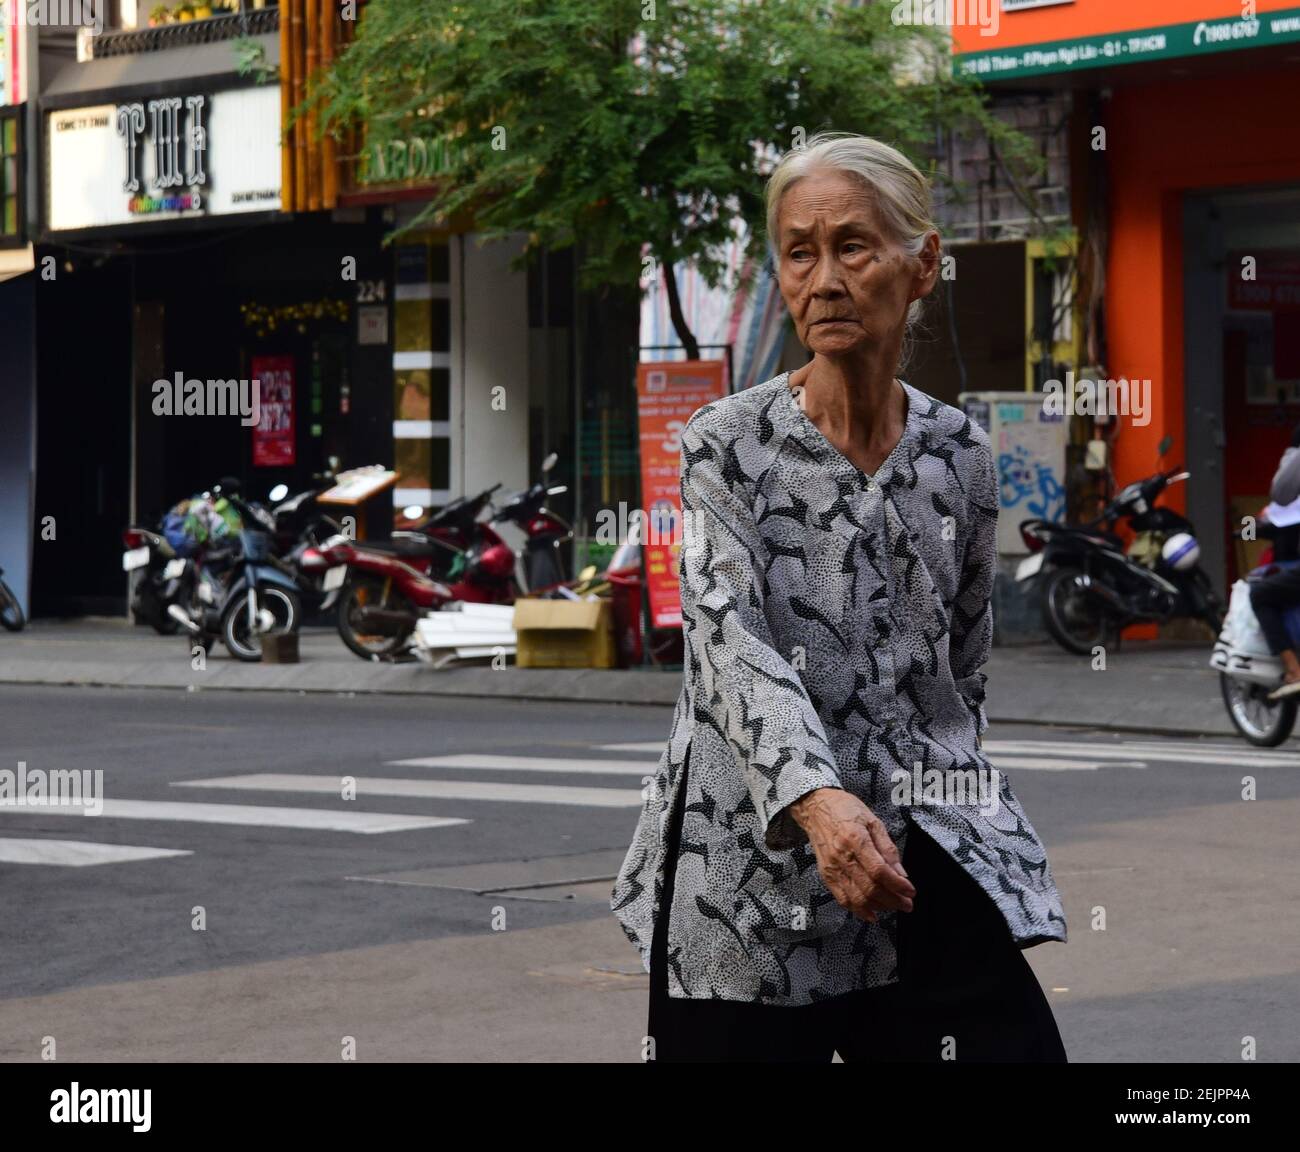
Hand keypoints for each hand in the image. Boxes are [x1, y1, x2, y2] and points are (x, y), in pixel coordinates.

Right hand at [789, 788, 915, 923]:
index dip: (897, 885)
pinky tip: (872, 914)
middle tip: (907, 904)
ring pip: (856, 897)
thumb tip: (901, 874)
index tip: (910, 891)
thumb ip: (888, 848)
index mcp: (855, 839)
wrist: (816, 807)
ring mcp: (832, 867)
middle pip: (869, 888)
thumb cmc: (846, 810)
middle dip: (892, 900)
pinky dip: (858, 910)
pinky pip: (842, 898)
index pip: (879, 871)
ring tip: (893, 907)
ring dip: (878, 907)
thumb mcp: (873, 821)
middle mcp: (841, 856)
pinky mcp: (825, 875)